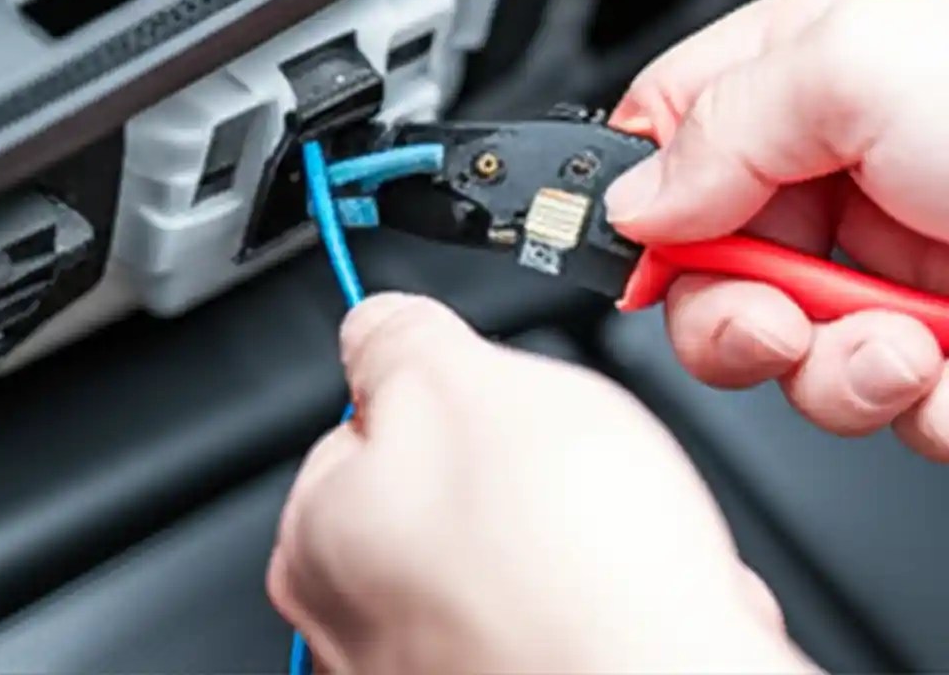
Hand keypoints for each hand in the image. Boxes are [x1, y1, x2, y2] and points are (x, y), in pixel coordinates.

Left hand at [267, 293, 813, 673]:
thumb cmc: (563, 574)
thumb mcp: (464, 384)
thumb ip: (401, 342)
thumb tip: (374, 325)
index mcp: (321, 533)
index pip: (370, 431)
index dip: (456, 405)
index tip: (506, 411)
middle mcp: (356, 624)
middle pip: (454, 504)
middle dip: (534, 487)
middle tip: (582, 488)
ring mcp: (430, 671)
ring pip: (530, 573)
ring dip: (591, 554)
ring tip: (630, 558)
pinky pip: (573, 632)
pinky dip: (615, 620)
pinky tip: (645, 616)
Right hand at [606, 0, 948, 455]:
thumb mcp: (863, 58)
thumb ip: (717, 126)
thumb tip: (634, 198)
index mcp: (817, 71)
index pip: (673, 141)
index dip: (640, 209)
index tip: (640, 264)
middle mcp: (855, 165)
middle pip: (716, 267)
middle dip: (736, 317)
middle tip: (777, 321)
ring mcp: (908, 258)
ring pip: (797, 351)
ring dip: (838, 370)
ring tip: (904, 348)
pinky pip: (892, 399)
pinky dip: (923, 405)